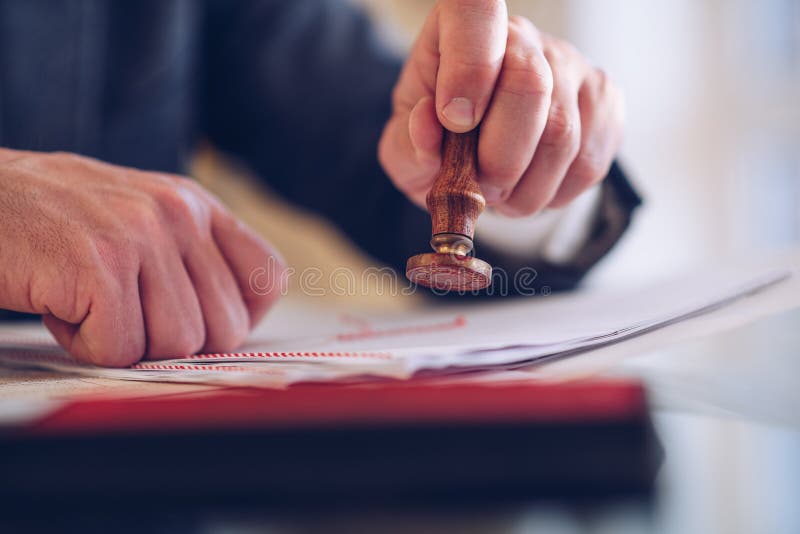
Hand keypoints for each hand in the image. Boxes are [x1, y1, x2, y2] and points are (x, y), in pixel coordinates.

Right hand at [0, 149, 282, 366]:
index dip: (239, 317)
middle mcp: (177, 214)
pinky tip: (61, 306)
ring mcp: (140, 235)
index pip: (266, 276)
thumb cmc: (55, 223)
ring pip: (176, 345)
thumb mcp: (139, 221)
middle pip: (223, 329)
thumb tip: (230, 329)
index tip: (192, 320)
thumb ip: (189, 261)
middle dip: (170, 341)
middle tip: (120, 311)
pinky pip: (120, 350)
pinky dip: (85, 346)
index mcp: (195, 205)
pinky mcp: (99, 264)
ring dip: (123, 342)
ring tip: (86, 301)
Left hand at [379, 0, 623, 215]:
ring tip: (501, 194)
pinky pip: (589, 162)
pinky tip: (530, 188)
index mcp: (461, 27)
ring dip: (525, 189)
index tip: (454, 121)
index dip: (469, 68)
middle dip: (499, 159)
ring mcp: (572, 63)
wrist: (483, 160)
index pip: (476, 10)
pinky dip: (554, 194)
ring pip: (563, 134)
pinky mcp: (603, 101)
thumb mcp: (405, 150)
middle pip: (530, 85)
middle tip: (481, 185)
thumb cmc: (439, 146)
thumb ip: (408, 143)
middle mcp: (523, 36)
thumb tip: (427, 123)